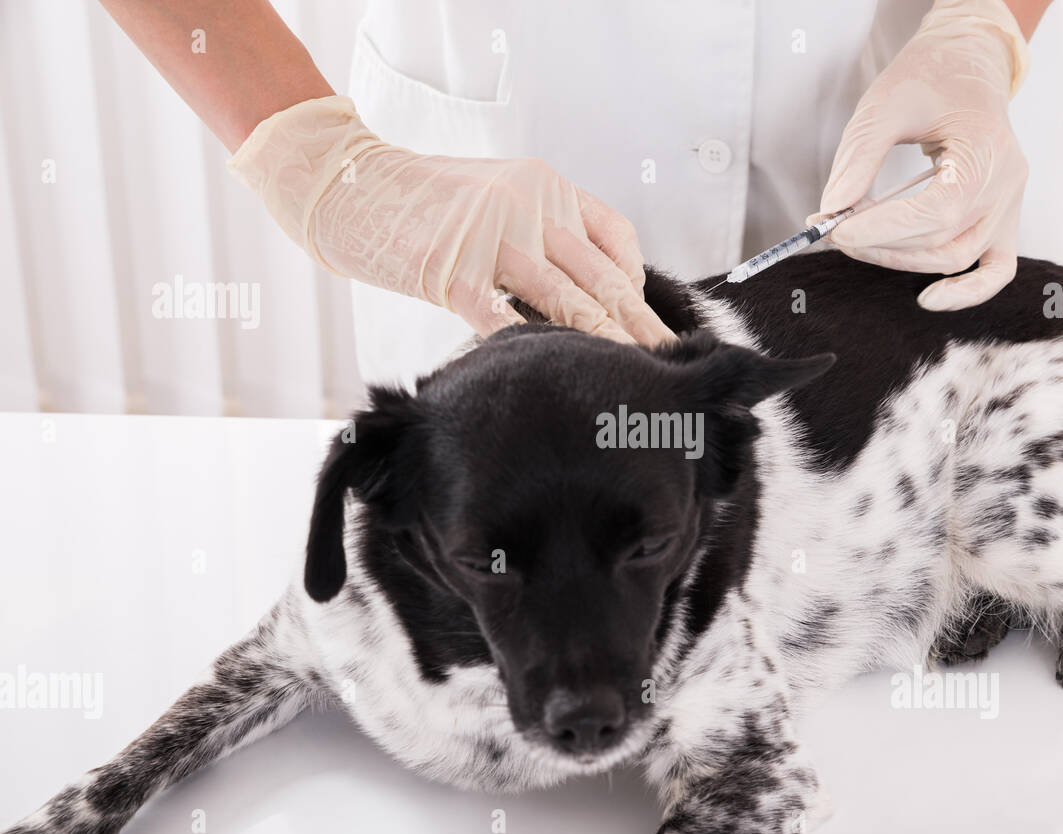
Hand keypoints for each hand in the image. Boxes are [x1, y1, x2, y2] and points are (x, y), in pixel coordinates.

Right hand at [229, 96, 673, 344]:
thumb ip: (543, 233)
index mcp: (547, 187)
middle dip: (641, 329)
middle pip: (604, 278)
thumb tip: (584, 293)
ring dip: (606, 346)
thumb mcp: (499, 194)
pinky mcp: (455, 272)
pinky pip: (506, 319)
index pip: (616, 240)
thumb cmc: (422, 199)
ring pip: (570, 301)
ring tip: (634, 380)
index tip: (655, 328)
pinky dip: (535, 348)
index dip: (642, 290)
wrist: (349, 182)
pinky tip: (557, 375)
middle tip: (669, 367)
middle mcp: (531, 207)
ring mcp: (494, 239)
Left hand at [811, 0, 1030, 310]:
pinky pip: (995, 269)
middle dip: (881, 243)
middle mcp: (1006, 183)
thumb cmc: (930, 78)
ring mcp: (1009, 205)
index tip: (835, 228)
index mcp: (987, 148)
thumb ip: (859, 158)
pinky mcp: (1001, 220)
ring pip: (958, 257)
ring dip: (901, 260)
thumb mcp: (885, 104)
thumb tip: (830, 211)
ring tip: (858, 244)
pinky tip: (927, 299)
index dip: (883, 228)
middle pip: (943, 240)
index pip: (937, 210)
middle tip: (834, 230)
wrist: (966, 66)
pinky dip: (966, 291)